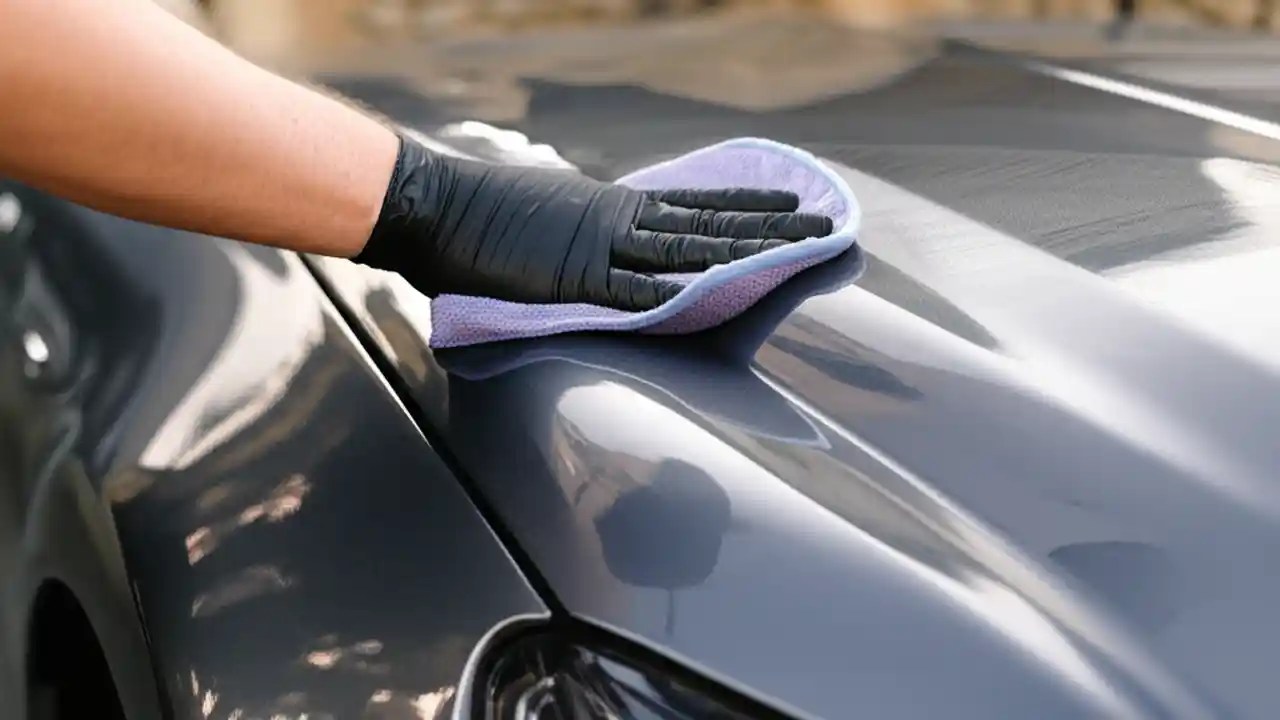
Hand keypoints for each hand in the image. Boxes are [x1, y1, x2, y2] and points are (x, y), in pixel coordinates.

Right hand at [353, 134, 832, 310]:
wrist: (439, 210)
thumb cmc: (487, 219)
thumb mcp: (552, 219)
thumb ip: (589, 236)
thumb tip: (608, 249)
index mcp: (616, 208)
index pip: (697, 205)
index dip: (747, 203)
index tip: (791, 200)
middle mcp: (621, 223)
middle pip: (711, 224)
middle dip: (772, 226)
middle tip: (826, 221)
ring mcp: (602, 250)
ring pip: (691, 250)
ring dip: (750, 251)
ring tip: (801, 244)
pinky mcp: (577, 281)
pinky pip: (639, 290)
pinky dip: (682, 291)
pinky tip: (726, 290)